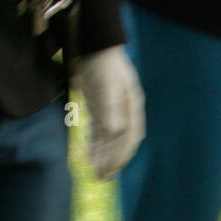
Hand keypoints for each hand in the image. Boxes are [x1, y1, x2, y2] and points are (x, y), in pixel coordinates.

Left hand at [71, 46, 144, 180]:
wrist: (92, 42)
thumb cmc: (102, 63)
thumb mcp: (106, 85)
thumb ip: (110, 109)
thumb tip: (114, 133)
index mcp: (132, 107)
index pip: (129, 138)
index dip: (120, 156)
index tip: (110, 171)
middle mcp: (125, 111)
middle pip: (119, 141)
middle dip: (111, 160)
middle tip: (102, 178)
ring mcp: (113, 109)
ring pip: (109, 138)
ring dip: (102, 155)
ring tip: (94, 171)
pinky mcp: (100, 106)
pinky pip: (99, 130)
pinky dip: (94, 144)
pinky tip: (88, 154)